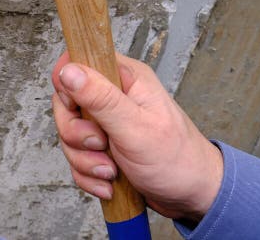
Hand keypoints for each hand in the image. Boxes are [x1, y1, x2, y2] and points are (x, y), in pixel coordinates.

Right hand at [51, 52, 223, 222]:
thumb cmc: (177, 159)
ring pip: (69, 134)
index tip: (77, 108)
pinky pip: (76, 157)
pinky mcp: (101, 147)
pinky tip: (109, 180)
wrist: (193, 197)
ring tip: (111, 170)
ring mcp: (106, 122)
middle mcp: (113, 96)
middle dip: (77, 133)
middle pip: (66, 103)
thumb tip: (69, 71)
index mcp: (125, 78)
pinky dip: (89, 174)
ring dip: (85, 159)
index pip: (78, 62)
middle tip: (101, 144)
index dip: (68, 84)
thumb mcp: (135, 127)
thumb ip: (100, 97)